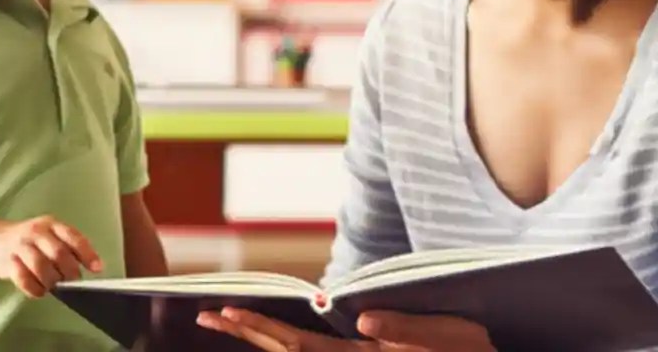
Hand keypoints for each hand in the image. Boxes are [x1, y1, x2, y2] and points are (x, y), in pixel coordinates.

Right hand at [0, 215, 101, 297]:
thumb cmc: (32, 242)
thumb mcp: (51, 237)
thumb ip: (68, 248)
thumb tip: (92, 268)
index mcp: (52, 224)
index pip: (74, 237)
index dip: (87, 254)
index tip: (97, 269)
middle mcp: (36, 232)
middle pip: (58, 252)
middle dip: (69, 271)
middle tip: (74, 283)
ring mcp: (20, 245)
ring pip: (40, 265)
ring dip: (52, 281)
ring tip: (56, 288)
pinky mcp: (7, 261)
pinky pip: (22, 278)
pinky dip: (34, 288)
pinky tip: (40, 292)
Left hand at [196, 307, 495, 350]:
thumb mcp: (453, 339)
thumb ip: (408, 331)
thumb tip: (360, 320)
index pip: (302, 346)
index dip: (262, 328)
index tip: (226, 311)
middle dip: (246, 332)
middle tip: (205, 313)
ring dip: (262, 339)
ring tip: (227, 320)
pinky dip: (290, 346)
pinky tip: (277, 336)